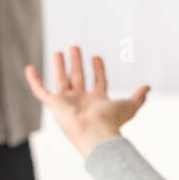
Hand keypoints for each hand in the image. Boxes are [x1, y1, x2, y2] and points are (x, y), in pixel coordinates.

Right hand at [25, 46, 149, 157]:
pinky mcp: (54, 104)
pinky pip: (41, 91)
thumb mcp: (129, 105)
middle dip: (77, 64)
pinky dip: (34, 80)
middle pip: (78, 78)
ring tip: (59, 51)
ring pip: (62, 80)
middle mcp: (82, 101)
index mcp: (98, 102)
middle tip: (76, 48)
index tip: (97, 57)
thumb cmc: (112, 121)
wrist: (95, 131)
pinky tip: (29, 68)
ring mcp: (67, 103)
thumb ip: (139, 97)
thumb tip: (148, 88)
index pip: (98, 82)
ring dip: (60, 66)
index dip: (98, 69)